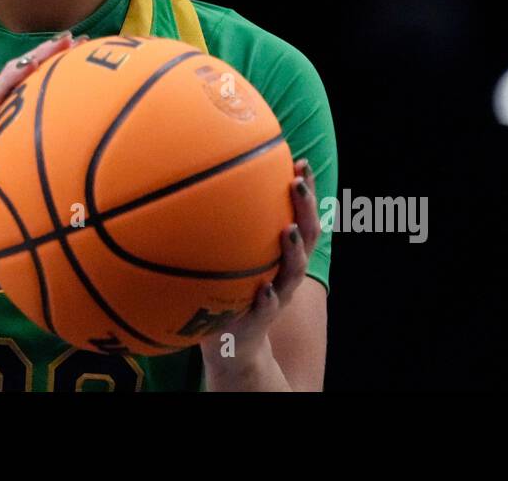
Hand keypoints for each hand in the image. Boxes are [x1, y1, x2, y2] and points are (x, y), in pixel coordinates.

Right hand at [0, 30, 81, 284]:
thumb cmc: (19, 214)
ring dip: (5, 83)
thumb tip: (124, 156)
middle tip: (63, 41)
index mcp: (13, 125)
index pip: (34, 84)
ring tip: (24, 67)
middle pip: (11, 83)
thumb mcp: (52, 184)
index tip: (85, 42)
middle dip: (35, 58)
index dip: (55, 61)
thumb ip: (72, 164)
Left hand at [203, 158, 320, 380]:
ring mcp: (277, 297)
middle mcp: (286, 272)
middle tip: (297, 182)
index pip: (300, 216)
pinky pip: (267, 310)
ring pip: (294, 272)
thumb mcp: (230, 257)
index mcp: (282, 254)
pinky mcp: (259, 321)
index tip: (300, 162)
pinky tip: (264, 288)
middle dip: (305, 208)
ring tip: (288, 230)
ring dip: (293, 251)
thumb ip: (225, 228)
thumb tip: (201, 182)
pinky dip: (268, 299)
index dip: (305, 192)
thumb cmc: (229, 291)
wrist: (230, 345)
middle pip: (306, 236)